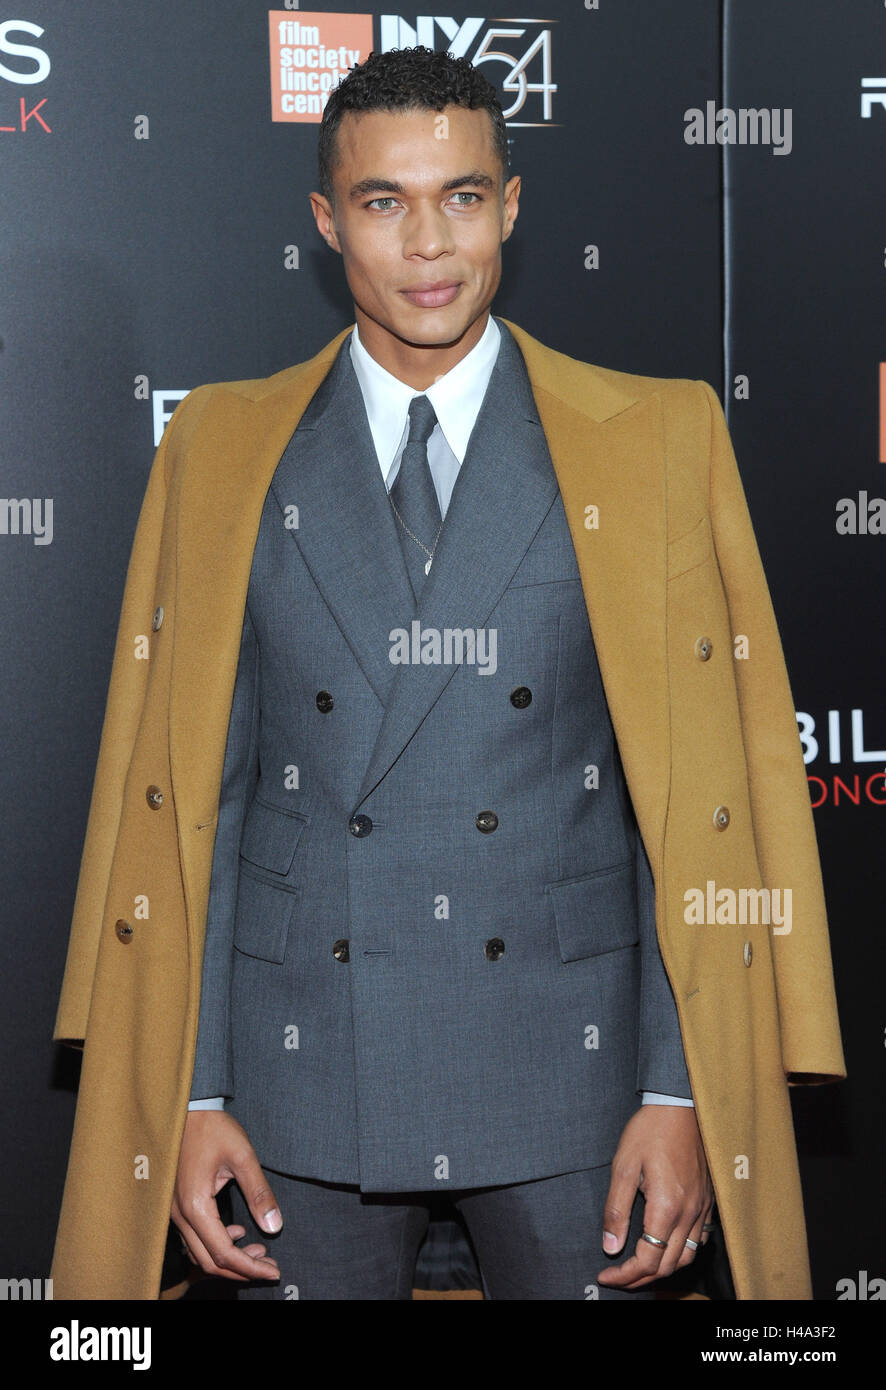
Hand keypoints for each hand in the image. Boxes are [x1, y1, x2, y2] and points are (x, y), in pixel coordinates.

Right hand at [172, 1110, 282, 1281]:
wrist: (190, 1109)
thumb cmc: (214, 1129)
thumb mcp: (243, 1157)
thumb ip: (259, 1193)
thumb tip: (274, 1226)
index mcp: (196, 1205)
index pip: (223, 1253)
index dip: (250, 1267)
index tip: (273, 1271)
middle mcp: (180, 1214)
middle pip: (208, 1260)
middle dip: (241, 1269)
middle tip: (269, 1265)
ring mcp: (174, 1211)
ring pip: (199, 1252)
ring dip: (228, 1258)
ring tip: (257, 1251)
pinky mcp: (176, 1204)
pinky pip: (194, 1237)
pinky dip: (216, 1244)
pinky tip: (236, 1232)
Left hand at [596, 1104, 712, 1288]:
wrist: (679, 1106)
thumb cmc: (649, 1131)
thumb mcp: (623, 1166)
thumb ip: (616, 1210)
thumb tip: (610, 1247)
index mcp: (666, 1207)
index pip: (647, 1260)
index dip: (624, 1276)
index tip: (605, 1275)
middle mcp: (689, 1213)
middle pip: (667, 1266)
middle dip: (640, 1279)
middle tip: (617, 1278)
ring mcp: (702, 1208)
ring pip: (686, 1258)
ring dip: (662, 1270)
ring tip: (638, 1270)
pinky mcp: (708, 1201)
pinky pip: (699, 1240)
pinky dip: (681, 1253)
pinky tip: (665, 1247)